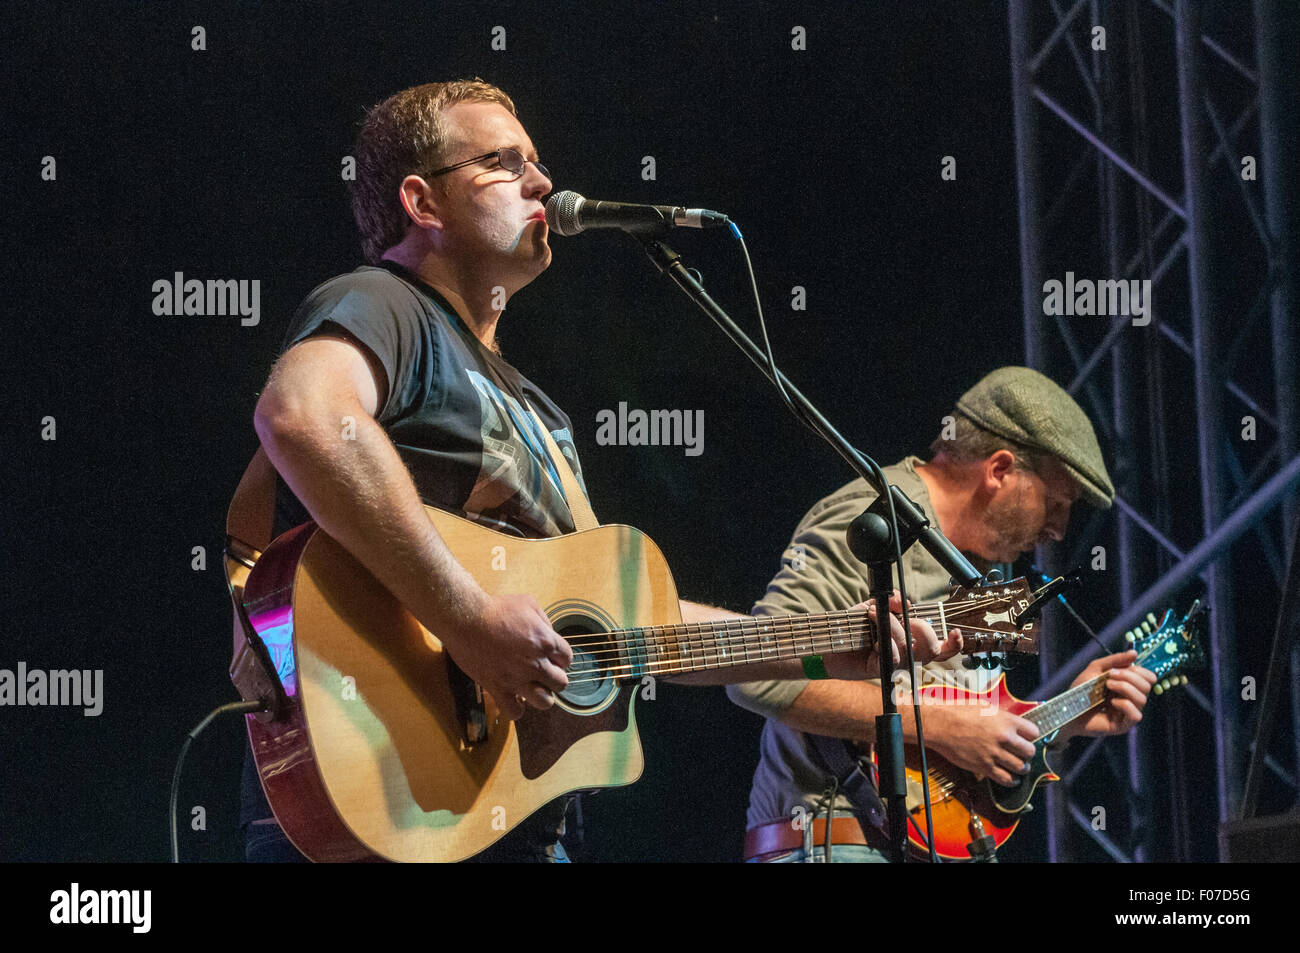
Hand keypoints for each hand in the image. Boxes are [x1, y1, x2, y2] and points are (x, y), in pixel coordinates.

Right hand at [441, 592, 572, 720]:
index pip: (567, 659)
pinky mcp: (498, 689)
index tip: (548, 656)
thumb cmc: (495, 608)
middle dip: (553, 677)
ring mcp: (517, 679)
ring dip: (540, 695)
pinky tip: (512, 697)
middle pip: (561, 683)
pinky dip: (516, 708)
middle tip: (540, 671)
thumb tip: (549, 634)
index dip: (559, 658)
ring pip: (545, 702)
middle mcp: (535, 664)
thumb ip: (544, 620)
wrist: (465, 619)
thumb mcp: (528, 603)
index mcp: (545, 642)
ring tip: (530, 686)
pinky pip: (515, 712)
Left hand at [823, 591, 962, 678]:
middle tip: (906, 619)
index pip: (941, 644)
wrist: (830, 642)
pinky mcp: (882, 669)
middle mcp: (908, 653)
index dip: (954, 643)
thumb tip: (903, 601)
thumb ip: (889, 601)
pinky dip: (885, 642)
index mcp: (911, 638)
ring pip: (911, 649)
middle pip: (933, 648)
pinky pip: (893, 657)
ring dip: (894, 628)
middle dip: (924, 630)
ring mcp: (896, 663)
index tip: (956, 632)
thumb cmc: (853, 626)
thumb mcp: (871, 607)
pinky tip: (874, 636)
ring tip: (873, 615)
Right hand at [931, 705, 1038, 786]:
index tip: (1028, 738)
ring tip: (1019, 767)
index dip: (1031, 736)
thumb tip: (1012, 724)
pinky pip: (1005, 779)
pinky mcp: (984, 766)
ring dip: (1022, 768)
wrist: (940, 724)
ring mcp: (994, 753)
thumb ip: (1002, 717)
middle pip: (1029, 751)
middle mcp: (1003, 737)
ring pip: (1020, 767)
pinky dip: (1011, 781)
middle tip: (1023, 754)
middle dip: (1028, 753)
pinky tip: (1012, 779)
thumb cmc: (958, 712)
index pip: (1033, 732)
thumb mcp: (985, 707)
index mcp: (1006, 720)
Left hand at [1058, 650, 1155, 740]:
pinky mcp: (1123, 725)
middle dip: (1129, 677)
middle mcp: (1131, 699)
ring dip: (1125, 688)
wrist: (1067, 708)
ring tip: (1107, 686)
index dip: (1140, 671)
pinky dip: (1125, 705)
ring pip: (1143, 699)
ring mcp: (1128, 712)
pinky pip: (1136, 715)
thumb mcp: (1096, 668)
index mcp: (1129, 685)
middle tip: (1109, 676)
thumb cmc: (1081, 690)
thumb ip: (1115, 660)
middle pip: (1147, 686)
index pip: (1149, 678)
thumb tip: (1134, 654)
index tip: (1119, 668)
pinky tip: (1111, 703)